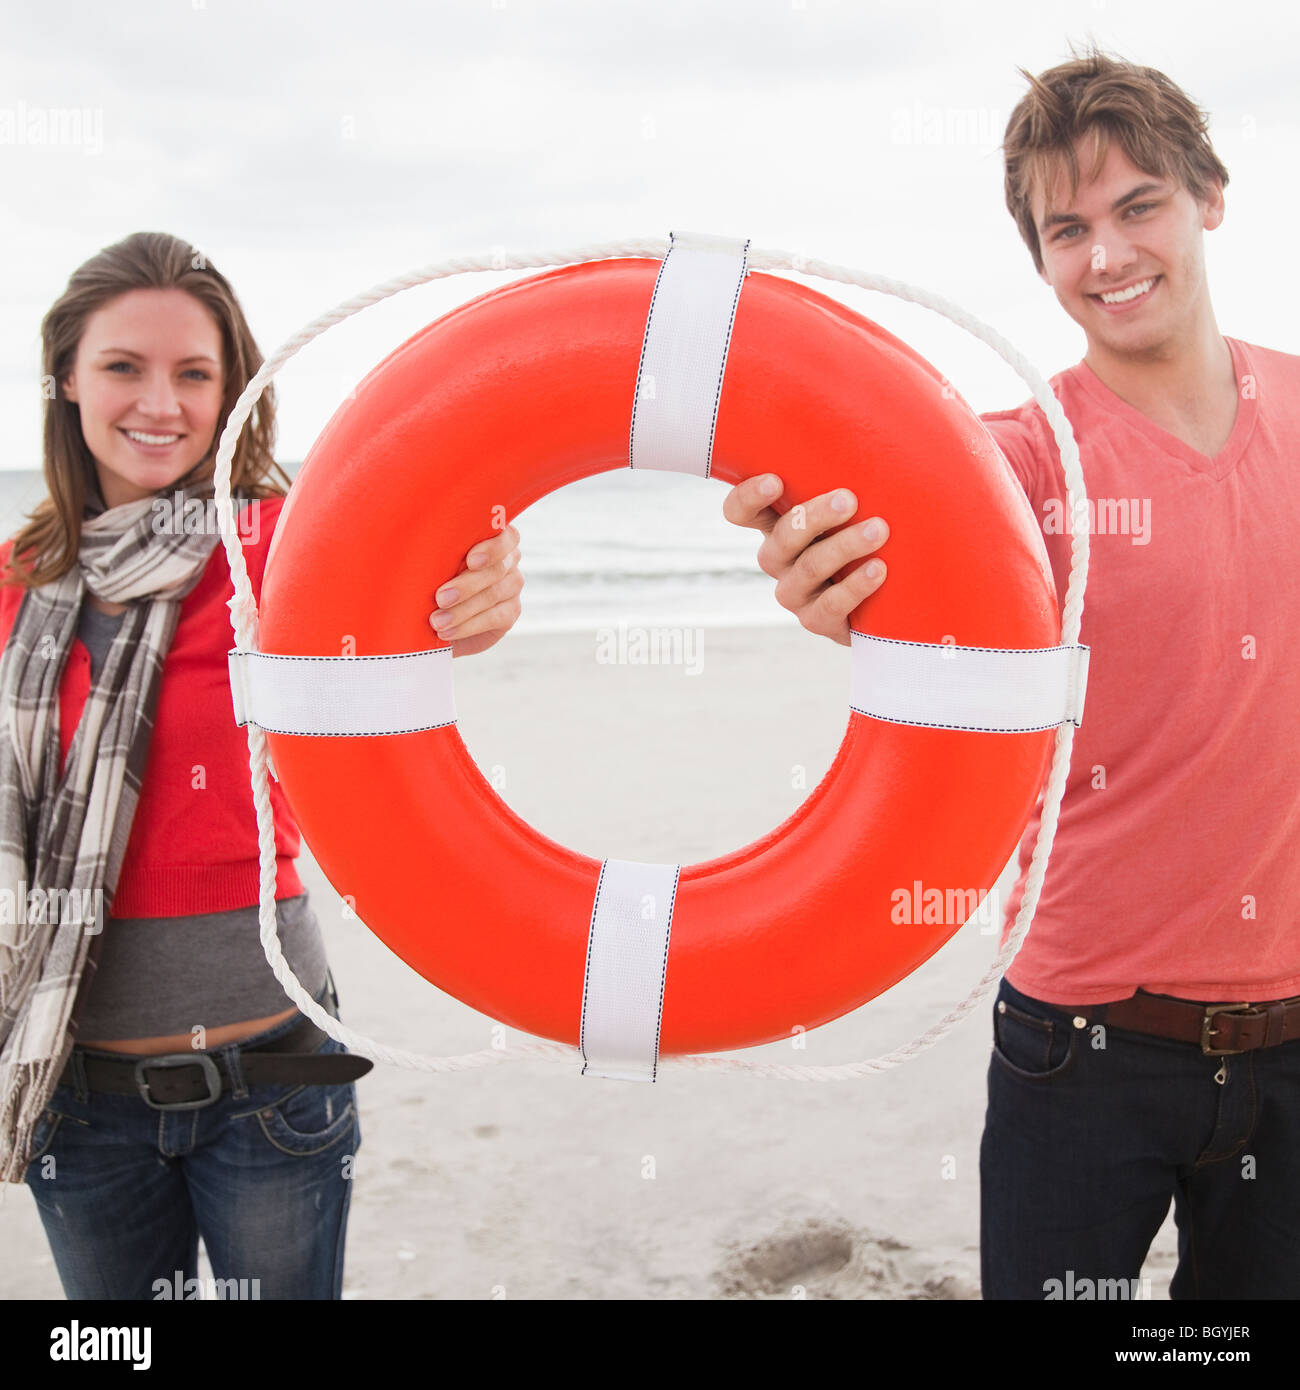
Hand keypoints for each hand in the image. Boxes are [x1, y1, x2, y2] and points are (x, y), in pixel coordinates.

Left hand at [429, 523, 523, 656]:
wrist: (434, 616)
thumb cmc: (429, 579)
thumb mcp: (431, 562)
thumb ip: (436, 552)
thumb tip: (417, 546)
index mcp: (492, 538)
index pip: (506, 536)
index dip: (492, 548)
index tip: (470, 560)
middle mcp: (507, 560)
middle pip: (496, 569)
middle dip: (467, 585)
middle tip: (440, 598)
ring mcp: (511, 586)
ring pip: (493, 595)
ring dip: (462, 610)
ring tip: (437, 621)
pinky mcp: (510, 612)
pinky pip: (494, 618)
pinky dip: (468, 626)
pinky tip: (447, 631)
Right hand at [721, 474, 887, 646]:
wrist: (889, 598)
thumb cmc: (870, 531)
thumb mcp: (856, 500)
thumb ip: (849, 469)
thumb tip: (872, 399)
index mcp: (777, 524)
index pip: (740, 512)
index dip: (748, 497)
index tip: (776, 480)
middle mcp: (779, 558)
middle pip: (780, 538)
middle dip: (812, 517)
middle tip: (849, 499)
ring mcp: (795, 593)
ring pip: (806, 569)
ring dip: (843, 547)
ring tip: (879, 530)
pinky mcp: (818, 621)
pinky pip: (830, 606)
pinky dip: (855, 586)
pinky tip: (880, 569)